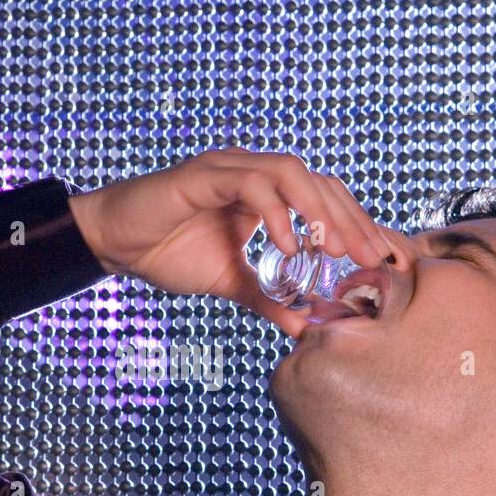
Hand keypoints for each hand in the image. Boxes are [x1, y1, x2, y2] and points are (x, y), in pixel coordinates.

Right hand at [65, 147, 415, 337]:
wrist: (114, 244)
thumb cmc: (167, 254)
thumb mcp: (231, 284)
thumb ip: (269, 298)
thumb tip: (304, 326)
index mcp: (264, 196)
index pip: (324, 200)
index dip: (356, 225)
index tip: (381, 260)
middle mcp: (254, 174)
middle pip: (319, 182)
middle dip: (350, 219)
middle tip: (371, 257)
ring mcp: (231, 168)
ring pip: (293, 173)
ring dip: (320, 210)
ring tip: (335, 249)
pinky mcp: (206, 173)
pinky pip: (253, 183)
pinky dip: (276, 213)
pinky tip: (288, 246)